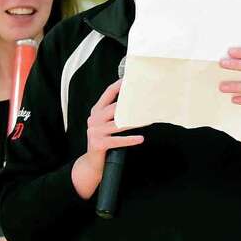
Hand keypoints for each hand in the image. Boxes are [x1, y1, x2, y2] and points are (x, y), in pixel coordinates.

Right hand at [74, 79, 143, 199]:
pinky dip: (130, 140)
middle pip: (114, 108)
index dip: (118, 86)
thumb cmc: (104, 140)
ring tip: (148, 120)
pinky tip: (141, 138)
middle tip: (147, 101)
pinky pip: (117, 140)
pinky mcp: (98, 144)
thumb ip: (116, 113)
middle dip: (131, 105)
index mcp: (96, 112)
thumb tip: (137, 102)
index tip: (130, 78)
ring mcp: (94, 132)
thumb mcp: (107, 124)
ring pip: (118, 124)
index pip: (107, 94)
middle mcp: (93, 120)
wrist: (92, 163)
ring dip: (135, 122)